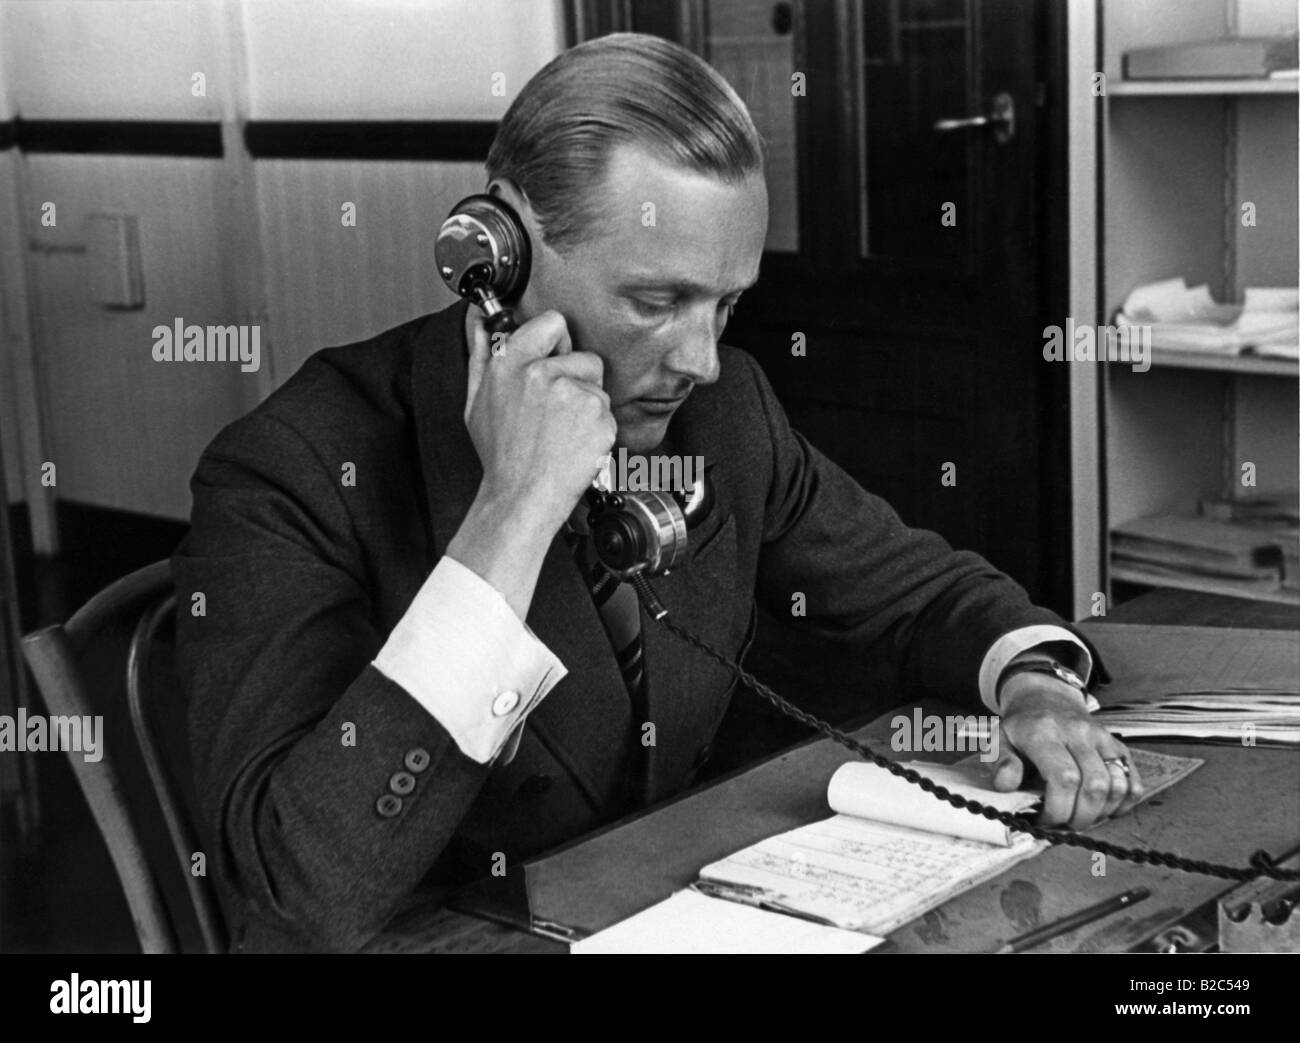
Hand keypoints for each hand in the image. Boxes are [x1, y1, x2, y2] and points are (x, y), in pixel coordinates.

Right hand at [463, 307, 615, 535]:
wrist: (521, 498)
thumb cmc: (501, 455)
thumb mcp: (476, 402)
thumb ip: (481, 355)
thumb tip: (482, 321)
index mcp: (510, 364)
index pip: (552, 322)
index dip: (558, 342)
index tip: (555, 358)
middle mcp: (540, 373)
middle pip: (582, 355)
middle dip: (577, 376)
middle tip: (556, 410)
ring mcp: (572, 393)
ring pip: (597, 385)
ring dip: (587, 405)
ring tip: (562, 431)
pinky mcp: (597, 415)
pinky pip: (607, 411)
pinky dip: (598, 428)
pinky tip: (574, 444)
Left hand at [990, 677, 1144, 829]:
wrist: (1044, 697)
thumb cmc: (1021, 726)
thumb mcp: (997, 740)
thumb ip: (999, 763)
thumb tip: (1006, 785)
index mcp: (1044, 733)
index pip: (1064, 778)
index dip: (1058, 809)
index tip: (1044, 820)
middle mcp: (1078, 733)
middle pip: (1094, 786)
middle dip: (1080, 817)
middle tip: (1064, 824)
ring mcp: (1102, 738)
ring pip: (1117, 785)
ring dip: (1102, 812)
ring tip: (1081, 817)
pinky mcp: (1118, 746)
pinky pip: (1134, 780)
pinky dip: (1124, 803)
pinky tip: (1103, 808)